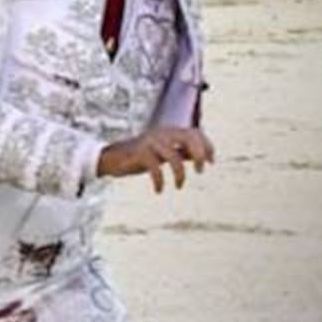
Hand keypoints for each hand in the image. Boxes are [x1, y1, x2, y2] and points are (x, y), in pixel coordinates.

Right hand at [96, 125, 215, 193]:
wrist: (110, 158)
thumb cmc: (138, 156)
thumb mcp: (162, 153)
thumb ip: (179, 151)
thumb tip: (199, 156)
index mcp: (168, 131)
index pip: (195, 132)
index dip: (207, 146)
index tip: (211, 162)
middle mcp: (161, 133)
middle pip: (188, 137)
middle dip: (199, 154)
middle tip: (200, 171)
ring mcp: (150, 142)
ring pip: (174, 156)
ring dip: (180, 174)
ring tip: (179, 185)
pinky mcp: (139, 153)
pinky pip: (155, 168)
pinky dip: (159, 181)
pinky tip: (158, 190)